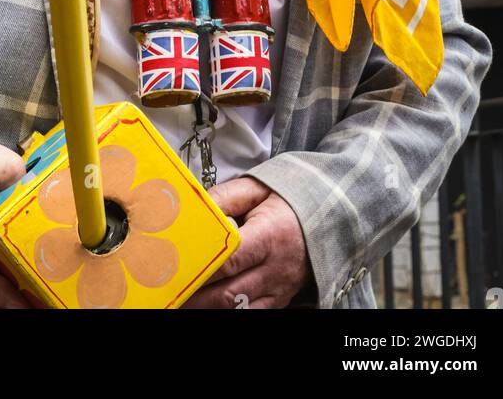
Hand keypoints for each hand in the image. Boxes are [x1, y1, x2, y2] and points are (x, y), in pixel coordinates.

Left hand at [182, 174, 311, 309]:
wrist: (329, 217)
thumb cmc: (289, 202)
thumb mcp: (259, 189)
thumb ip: (225, 196)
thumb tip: (197, 206)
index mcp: (269, 236)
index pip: (230, 259)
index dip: (202, 266)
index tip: (178, 268)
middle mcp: (276, 268)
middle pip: (229, 292)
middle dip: (198, 295)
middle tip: (173, 291)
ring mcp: (279, 288)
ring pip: (238, 308)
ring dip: (209, 306)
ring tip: (185, 299)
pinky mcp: (279, 299)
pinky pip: (250, 313)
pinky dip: (229, 310)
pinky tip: (209, 303)